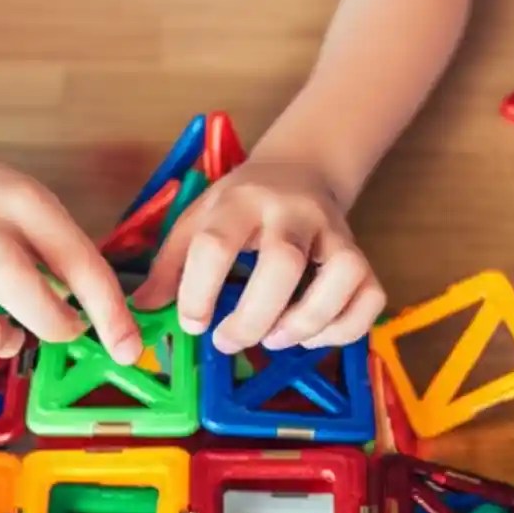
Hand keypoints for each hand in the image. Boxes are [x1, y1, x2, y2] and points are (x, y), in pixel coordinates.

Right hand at [0, 152, 141, 367]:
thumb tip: (116, 331)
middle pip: (7, 275)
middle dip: (45, 319)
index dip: (106, 309)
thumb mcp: (40, 213)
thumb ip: (70, 263)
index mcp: (22, 204)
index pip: (74, 257)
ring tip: (5, 340)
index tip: (127, 347)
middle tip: (61, 332)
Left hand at [132, 160, 384, 352]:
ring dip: (308, 321)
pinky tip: (311, 337)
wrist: (301, 171)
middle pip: (283, 263)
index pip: (216, 243)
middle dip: (253, 316)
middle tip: (228, 341)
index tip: (192, 323)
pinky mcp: (363, 256)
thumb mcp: (196, 221)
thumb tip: (141, 311)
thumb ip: (169, 267)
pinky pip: (371, 296)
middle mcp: (292, 213)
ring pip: (343, 275)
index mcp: (240, 202)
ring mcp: (334, 234)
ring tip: (274, 339)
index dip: (198, 291)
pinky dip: (345, 328)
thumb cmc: (240, 206)